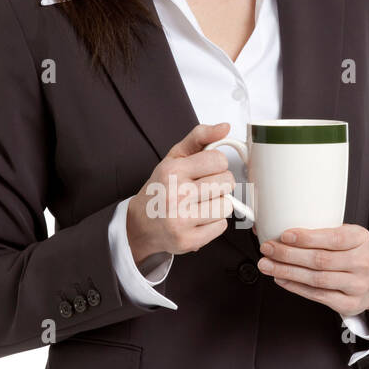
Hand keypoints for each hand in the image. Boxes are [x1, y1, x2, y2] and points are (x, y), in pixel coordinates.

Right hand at [126, 122, 236, 261]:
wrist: (141, 223)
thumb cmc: (162, 187)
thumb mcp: (175, 156)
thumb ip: (200, 137)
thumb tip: (225, 127)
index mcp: (173, 170)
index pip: (219, 160)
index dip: (216, 165)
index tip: (205, 171)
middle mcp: (176, 194)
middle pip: (227, 183)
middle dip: (219, 185)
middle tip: (202, 189)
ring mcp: (181, 220)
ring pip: (227, 205)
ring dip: (218, 205)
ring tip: (200, 205)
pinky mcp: (188, 240)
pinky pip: (221, 226)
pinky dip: (213, 223)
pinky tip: (197, 220)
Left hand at [257, 224, 368, 318]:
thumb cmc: (354, 254)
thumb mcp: (347, 235)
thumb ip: (320, 231)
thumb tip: (277, 226)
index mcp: (361, 239)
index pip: (334, 238)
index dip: (307, 238)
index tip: (285, 235)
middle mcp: (362, 262)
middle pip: (320, 260)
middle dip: (289, 254)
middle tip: (269, 249)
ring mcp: (357, 285)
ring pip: (316, 279)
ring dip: (287, 271)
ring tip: (268, 265)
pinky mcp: (349, 304)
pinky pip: (318, 296)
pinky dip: (295, 287)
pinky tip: (281, 278)